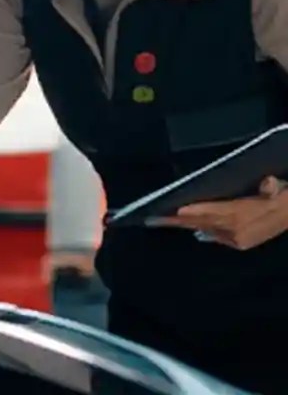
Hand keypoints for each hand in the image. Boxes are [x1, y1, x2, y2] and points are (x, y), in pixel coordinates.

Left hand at [153, 176, 287, 249]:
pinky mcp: (240, 244)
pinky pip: (215, 237)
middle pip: (201, 223)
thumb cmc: (283, 197)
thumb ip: (272, 186)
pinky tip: (189, 227)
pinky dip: (202, 230)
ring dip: (186, 226)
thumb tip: (268, 183)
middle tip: (153, 218)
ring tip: (162, 221)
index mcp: (243, 214)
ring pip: (205, 230)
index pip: (212, 212)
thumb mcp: (280, 187)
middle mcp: (237, 230)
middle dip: (178, 221)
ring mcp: (238, 239)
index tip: (174, 210)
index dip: (193, 210)